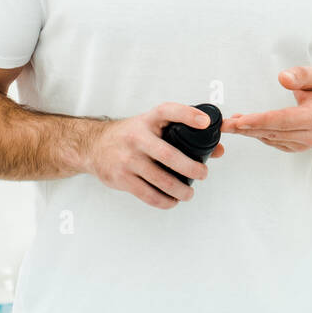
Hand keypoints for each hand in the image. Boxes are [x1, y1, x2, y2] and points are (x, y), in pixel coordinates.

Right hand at [87, 102, 223, 208]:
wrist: (93, 146)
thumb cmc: (131, 135)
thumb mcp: (153, 126)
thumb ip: (184, 134)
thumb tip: (218, 151)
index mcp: (148, 120)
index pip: (169, 111)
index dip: (188, 115)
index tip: (206, 122)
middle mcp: (137, 138)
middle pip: (170, 155)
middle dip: (192, 168)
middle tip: (203, 175)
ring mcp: (128, 159)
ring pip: (162, 180)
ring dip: (181, 190)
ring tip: (189, 193)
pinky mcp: (122, 178)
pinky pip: (148, 195)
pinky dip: (165, 201)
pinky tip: (172, 201)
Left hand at [220, 65, 311, 152]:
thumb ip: (301, 75)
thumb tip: (282, 78)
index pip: (285, 120)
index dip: (261, 121)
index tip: (241, 120)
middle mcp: (311, 135)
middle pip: (273, 132)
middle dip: (246, 128)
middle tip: (225, 124)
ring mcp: (304, 144)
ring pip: (271, 139)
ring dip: (249, 132)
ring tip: (230, 123)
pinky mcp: (296, 148)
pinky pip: (273, 142)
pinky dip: (257, 134)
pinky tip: (245, 127)